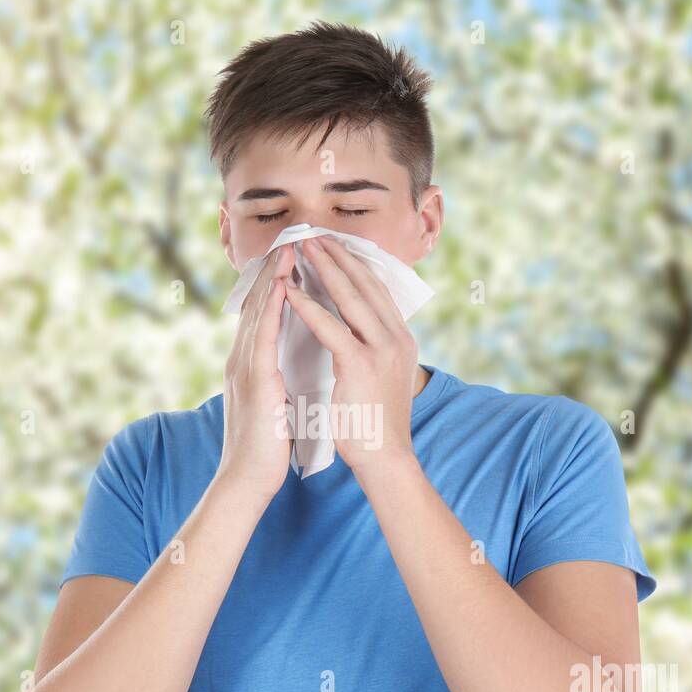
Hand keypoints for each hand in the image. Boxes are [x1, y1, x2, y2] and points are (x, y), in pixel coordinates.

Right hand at [215, 243, 294, 504]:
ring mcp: (244, 367)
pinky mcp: (253, 379)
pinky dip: (273, 307)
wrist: (246, 480)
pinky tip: (284, 284)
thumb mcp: (273, 404)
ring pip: (259, 311)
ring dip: (274, 277)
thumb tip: (289, 368)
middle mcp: (242, 359)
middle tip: (291, 237)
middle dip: (274, 270)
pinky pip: (264, 334)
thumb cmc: (264, 448)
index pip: (263, 314)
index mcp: (249, 365)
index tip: (292, 258)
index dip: (276, 284)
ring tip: (289, 247)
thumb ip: (276, 380)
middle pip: (258, 304)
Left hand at [286, 235, 419, 477]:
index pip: (377, 291)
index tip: (335, 245)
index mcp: (402, 339)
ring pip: (350, 298)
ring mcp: (381, 349)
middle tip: (315, 235)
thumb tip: (362, 333)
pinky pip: (330, 327)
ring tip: (302, 248)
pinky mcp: (360, 364)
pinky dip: (307, 306)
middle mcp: (397, 338)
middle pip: (366, 285)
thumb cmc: (375, 423)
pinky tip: (289, 292)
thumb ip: (375, 350)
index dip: (355, 265)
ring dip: (324, 269)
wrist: (384, 456)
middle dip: (339, 256)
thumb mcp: (384, 377)